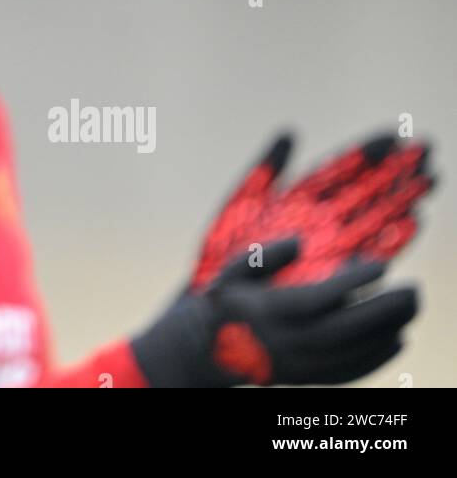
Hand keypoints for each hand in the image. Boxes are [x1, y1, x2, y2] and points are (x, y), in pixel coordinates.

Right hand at [132, 238, 418, 386]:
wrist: (204, 351)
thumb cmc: (219, 303)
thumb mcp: (230, 271)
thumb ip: (264, 255)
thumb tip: (300, 242)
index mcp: (264, 312)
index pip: (318, 299)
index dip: (353, 283)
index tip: (380, 264)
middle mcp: (284, 342)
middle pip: (345, 330)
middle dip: (384, 310)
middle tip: (414, 289)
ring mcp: (297, 364)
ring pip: (352, 352)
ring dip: (387, 330)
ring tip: (411, 307)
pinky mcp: (306, 376)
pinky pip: (348, 371)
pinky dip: (376, 357)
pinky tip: (396, 338)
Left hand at [191, 131, 434, 290]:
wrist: (219, 295)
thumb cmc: (225, 249)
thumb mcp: (243, 201)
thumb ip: (268, 168)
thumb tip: (289, 132)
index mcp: (300, 199)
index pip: (339, 169)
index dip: (366, 153)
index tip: (393, 135)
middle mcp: (322, 220)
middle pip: (365, 190)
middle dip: (395, 170)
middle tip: (426, 147)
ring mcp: (330, 245)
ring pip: (373, 216)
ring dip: (402, 198)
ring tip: (429, 178)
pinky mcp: (334, 271)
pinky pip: (367, 251)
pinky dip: (391, 238)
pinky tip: (413, 221)